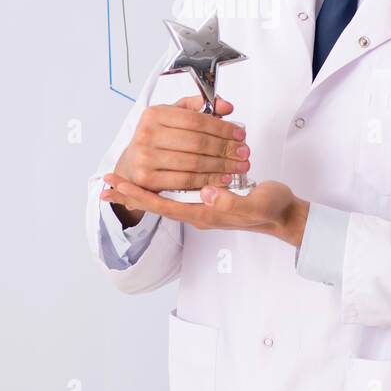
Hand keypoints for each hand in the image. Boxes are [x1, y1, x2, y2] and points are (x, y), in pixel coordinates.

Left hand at [99, 175, 309, 248]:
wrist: (285, 214)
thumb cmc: (272, 208)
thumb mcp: (256, 203)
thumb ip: (232, 201)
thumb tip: (207, 193)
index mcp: (205, 213)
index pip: (163, 206)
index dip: (138, 195)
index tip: (115, 187)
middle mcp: (199, 211)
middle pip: (157, 203)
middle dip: (131, 193)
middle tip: (105, 184)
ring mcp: (203, 205)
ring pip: (165, 197)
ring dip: (143, 189)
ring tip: (120, 182)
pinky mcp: (209, 197)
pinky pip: (178, 191)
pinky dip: (161, 184)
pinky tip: (155, 176)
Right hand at [106, 95, 249, 224]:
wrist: (131, 164)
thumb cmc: (156, 139)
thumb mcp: (173, 116)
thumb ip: (199, 107)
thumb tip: (227, 106)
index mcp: (154, 114)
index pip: (197, 120)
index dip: (223, 127)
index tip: (240, 133)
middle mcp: (147, 133)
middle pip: (197, 142)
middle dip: (226, 148)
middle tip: (244, 152)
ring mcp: (145, 157)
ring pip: (194, 162)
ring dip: (221, 166)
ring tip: (238, 166)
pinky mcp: (147, 179)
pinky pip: (185, 180)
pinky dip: (208, 180)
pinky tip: (222, 178)